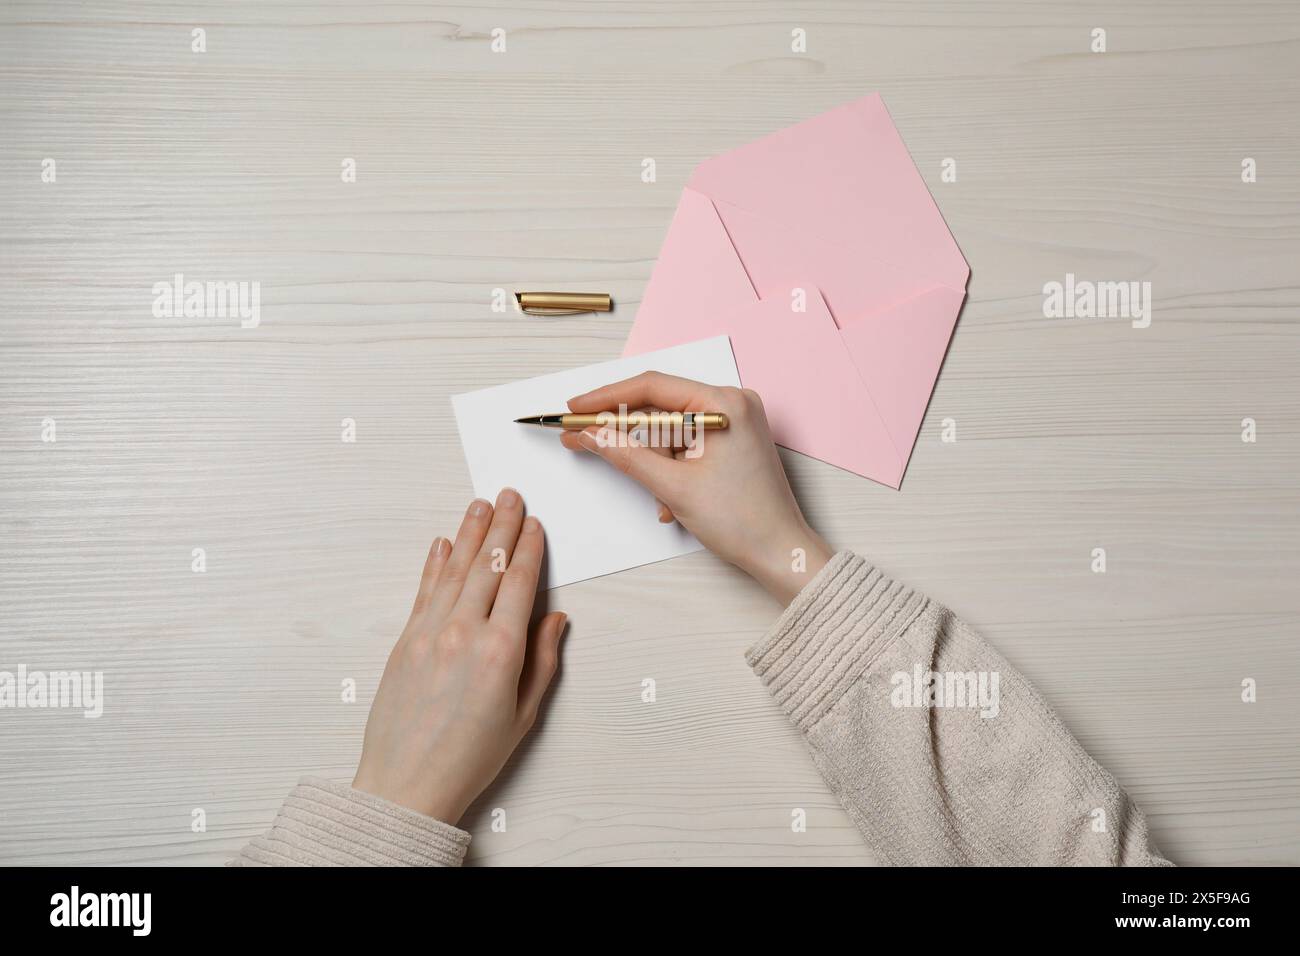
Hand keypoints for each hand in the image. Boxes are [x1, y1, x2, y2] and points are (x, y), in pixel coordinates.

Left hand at [352, 489, 566, 824]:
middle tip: (510, 496)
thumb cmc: (468, 757)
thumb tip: (555, 620)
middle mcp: (464, 632)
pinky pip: (424, 590)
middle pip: (488, 565)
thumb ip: (542, 661)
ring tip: (480, 505)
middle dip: (502, 526)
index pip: (520, 582)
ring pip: (455, 569)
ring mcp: (430, 633)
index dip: (529, 548)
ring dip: (469, 533)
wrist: (407, 783)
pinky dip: (435, 564)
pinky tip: (443, 544)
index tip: (535, 524)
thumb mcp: (523, 715)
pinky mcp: (405, 640)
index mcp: (501, 650)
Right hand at [560, 373, 832, 604]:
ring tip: (660, 500)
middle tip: (583, 439)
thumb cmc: (743, 521)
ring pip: (671, 434)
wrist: (781, 554)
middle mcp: (732, 405)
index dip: (606, 398)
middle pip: (660, 408)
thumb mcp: (674, 486)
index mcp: (724, 404)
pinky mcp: (733, 444)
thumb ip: (626, 454)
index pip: (652, 387)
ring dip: (655, 465)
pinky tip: (673, 503)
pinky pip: (686, 447)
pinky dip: (672, 472)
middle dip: (625, 433)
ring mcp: (735, 424)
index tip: (575, 409)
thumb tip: (590, 434)